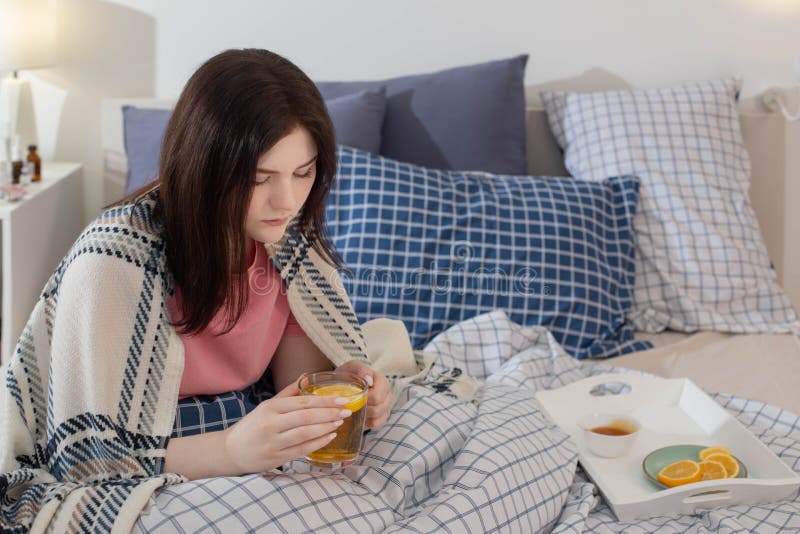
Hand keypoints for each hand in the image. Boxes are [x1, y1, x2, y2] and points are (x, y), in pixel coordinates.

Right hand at [223, 381, 350, 474]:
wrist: (231, 451)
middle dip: (330, 413)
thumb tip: (306, 375)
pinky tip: (329, 436)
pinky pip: (302, 449)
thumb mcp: (267, 406)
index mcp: (270, 408)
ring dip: (326, 427)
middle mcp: (271, 424)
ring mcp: (273, 442)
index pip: (303, 402)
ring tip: (340, 422)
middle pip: (306, 417)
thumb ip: (288, 392)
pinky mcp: (276, 458)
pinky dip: (318, 443)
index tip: (342, 399)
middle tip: (347, 410)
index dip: (325, 401)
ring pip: (306, 433)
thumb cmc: (252, 426)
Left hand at [337, 360, 391, 429]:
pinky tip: (360, 417)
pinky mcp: (382, 415)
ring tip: (356, 411)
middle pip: (378, 409)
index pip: (377, 396)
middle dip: (363, 409)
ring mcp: (386, 406)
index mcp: (382, 381)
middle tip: (352, 405)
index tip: (353, 397)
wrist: (347, 380)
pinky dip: (367, 423)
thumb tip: (368, 380)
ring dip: (365, 416)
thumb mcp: (352, 367)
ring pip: (378, 418)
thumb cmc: (350, 374)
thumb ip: (361, 370)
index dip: (364, 400)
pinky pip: (377, 424)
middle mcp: (387, 394)